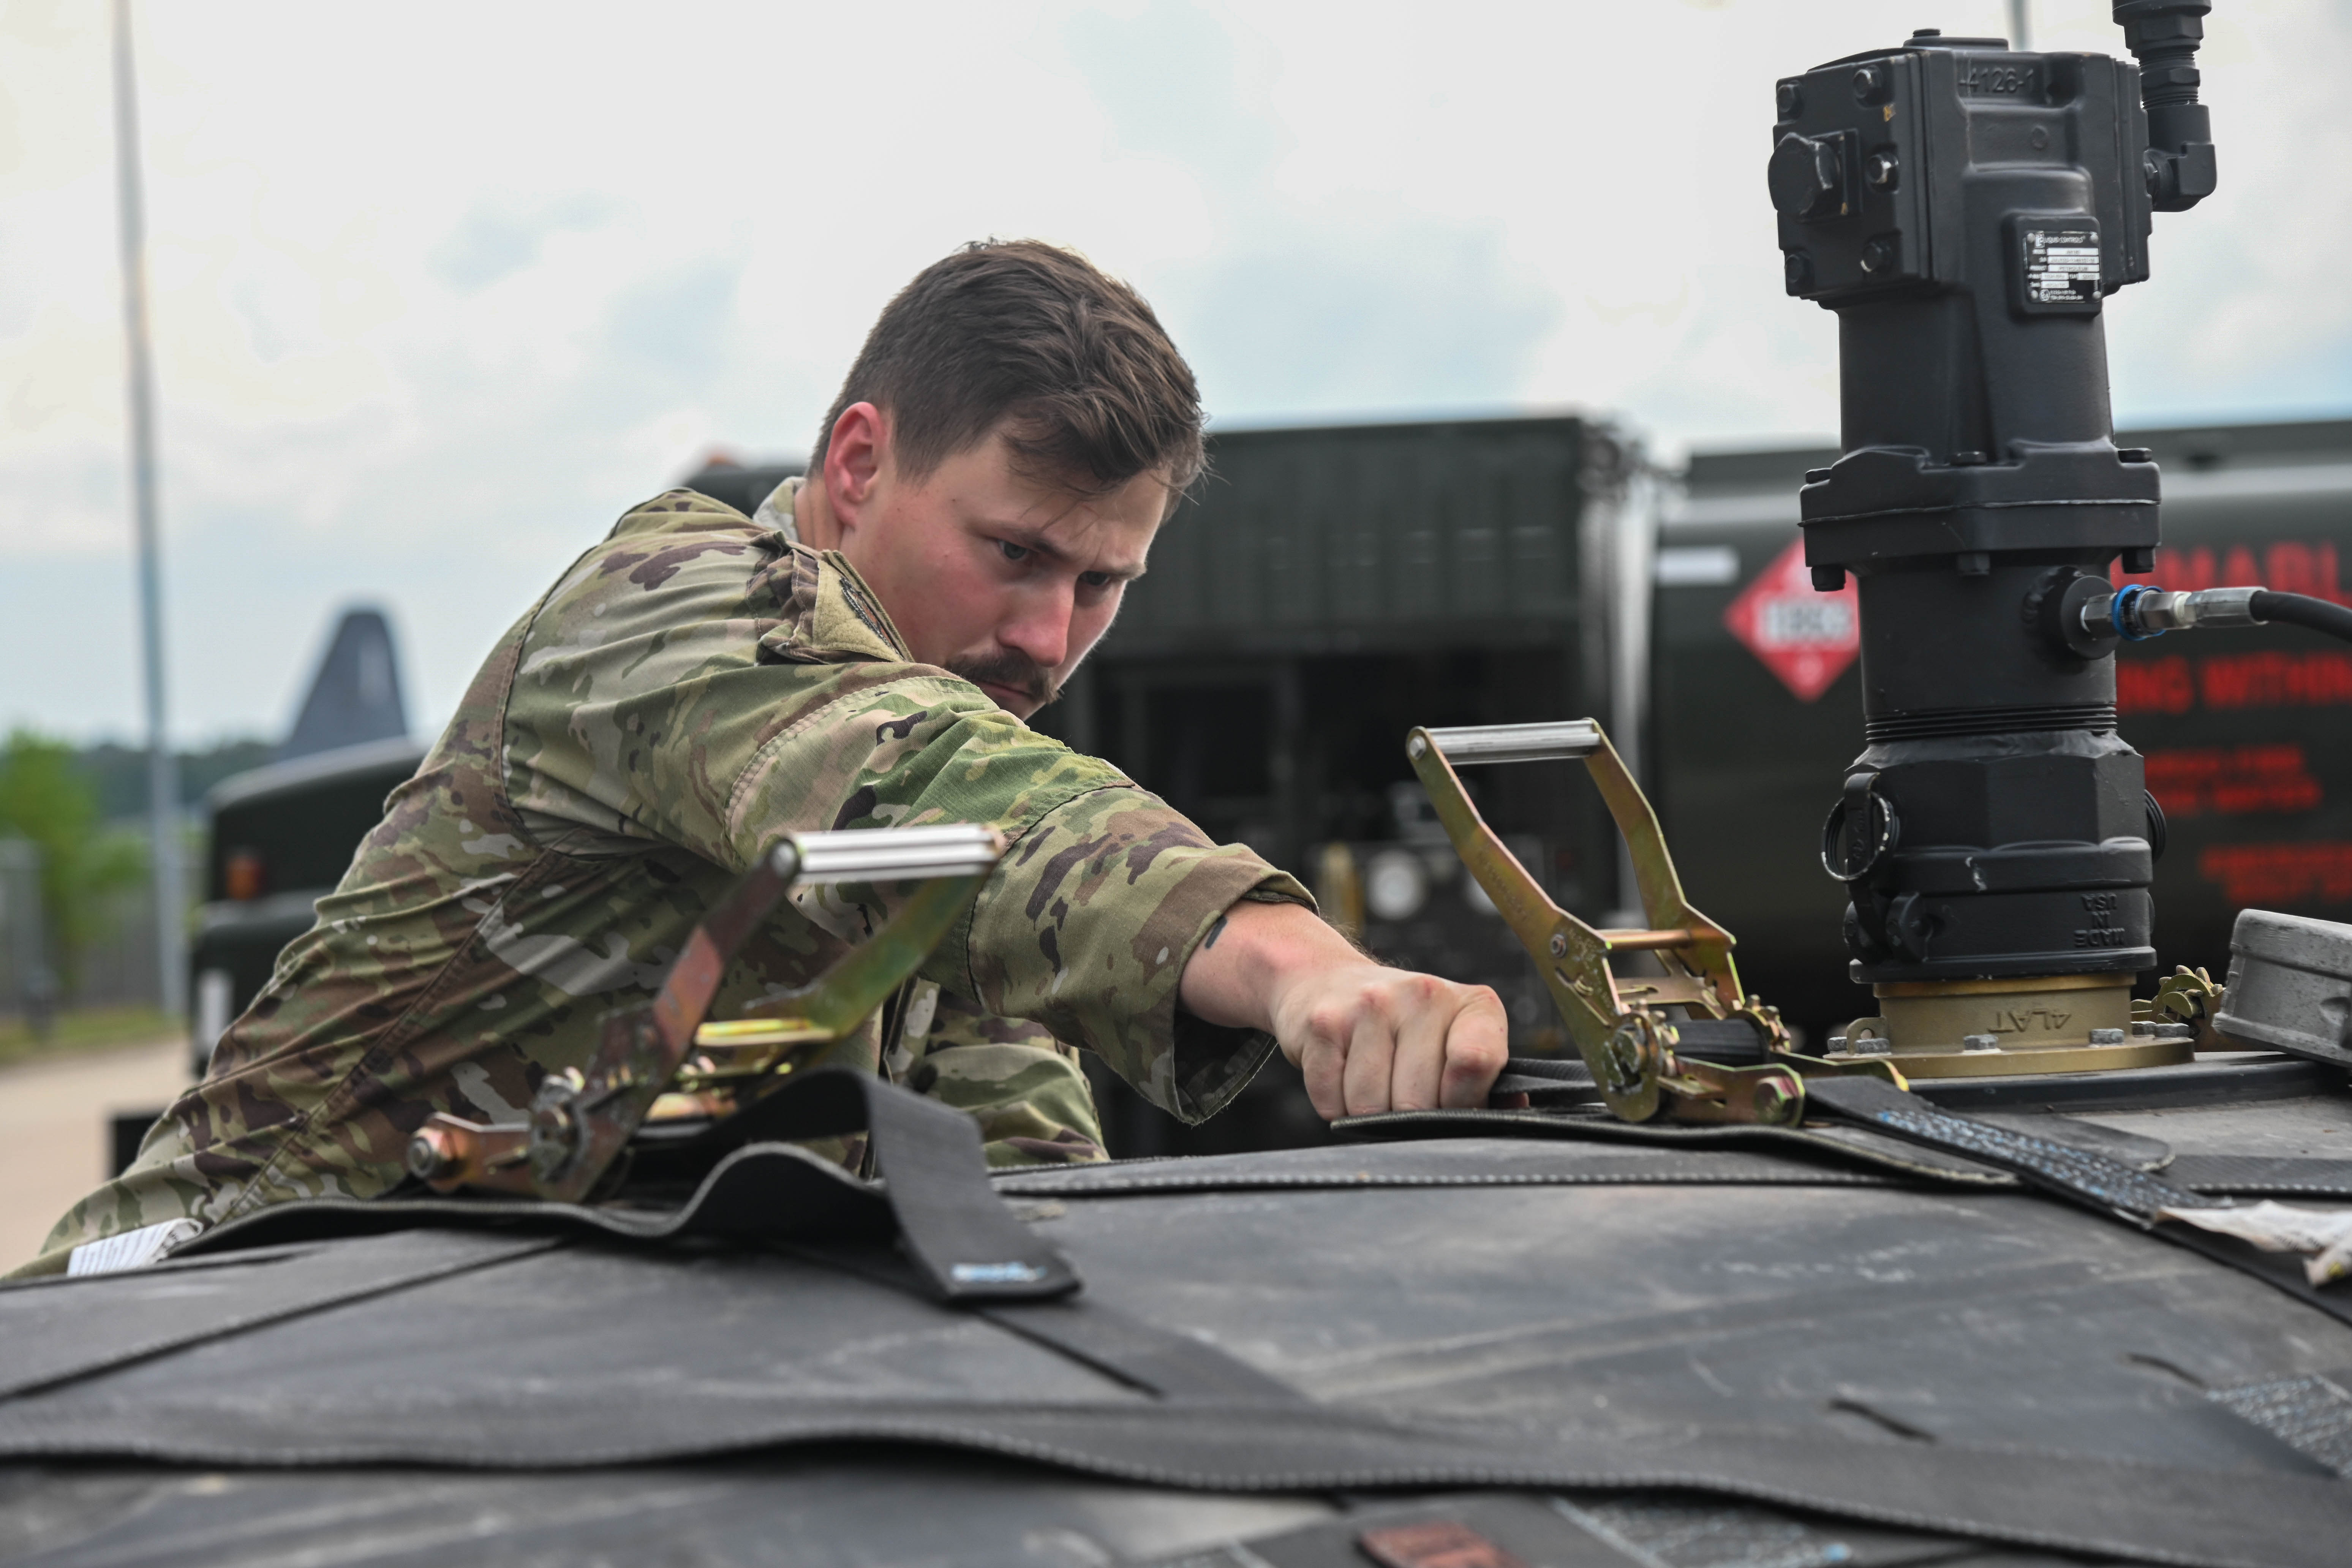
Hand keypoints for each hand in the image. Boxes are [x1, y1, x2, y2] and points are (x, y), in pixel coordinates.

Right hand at [1178, 899, 1508, 1117]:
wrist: (1330, 981)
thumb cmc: (1407, 1026)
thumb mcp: (1459, 1040)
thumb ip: (1489, 1079)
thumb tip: (1513, 1112)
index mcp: (1473, 1004)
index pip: (1476, 1062)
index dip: (1463, 1103)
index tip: (1453, 1107)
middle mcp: (1424, 995)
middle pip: (1418, 1101)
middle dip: (1410, 1120)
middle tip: (1406, 1101)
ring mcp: (1371, 1004)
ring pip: (1370, 1106)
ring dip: (1368, 1115)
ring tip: (1375, 1088)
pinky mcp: (1324, 1022)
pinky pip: (1330, 1099)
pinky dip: (1335, 1105)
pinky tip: (1343, 1079)